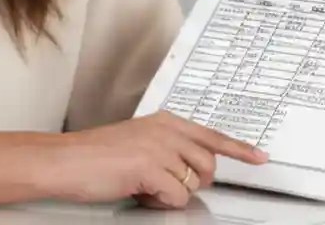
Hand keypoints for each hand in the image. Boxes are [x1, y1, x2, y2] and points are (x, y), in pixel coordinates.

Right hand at [46, 110, 268, 208]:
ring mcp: (160, 147)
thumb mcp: (138, 141)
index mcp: (166, 121)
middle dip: (194, 182)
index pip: (212, 135)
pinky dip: (160, 203)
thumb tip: (190, 170)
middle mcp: (167, 130)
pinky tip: (139, 193)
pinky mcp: (150, 167)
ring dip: (172, 193)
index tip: (260, 157)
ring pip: (192, 183)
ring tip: (144, 187)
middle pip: (208, 164)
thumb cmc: (94, 156)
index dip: (239, 149)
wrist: (64, 161)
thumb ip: (167, 148)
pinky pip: (176, 196)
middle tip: (163, 186)